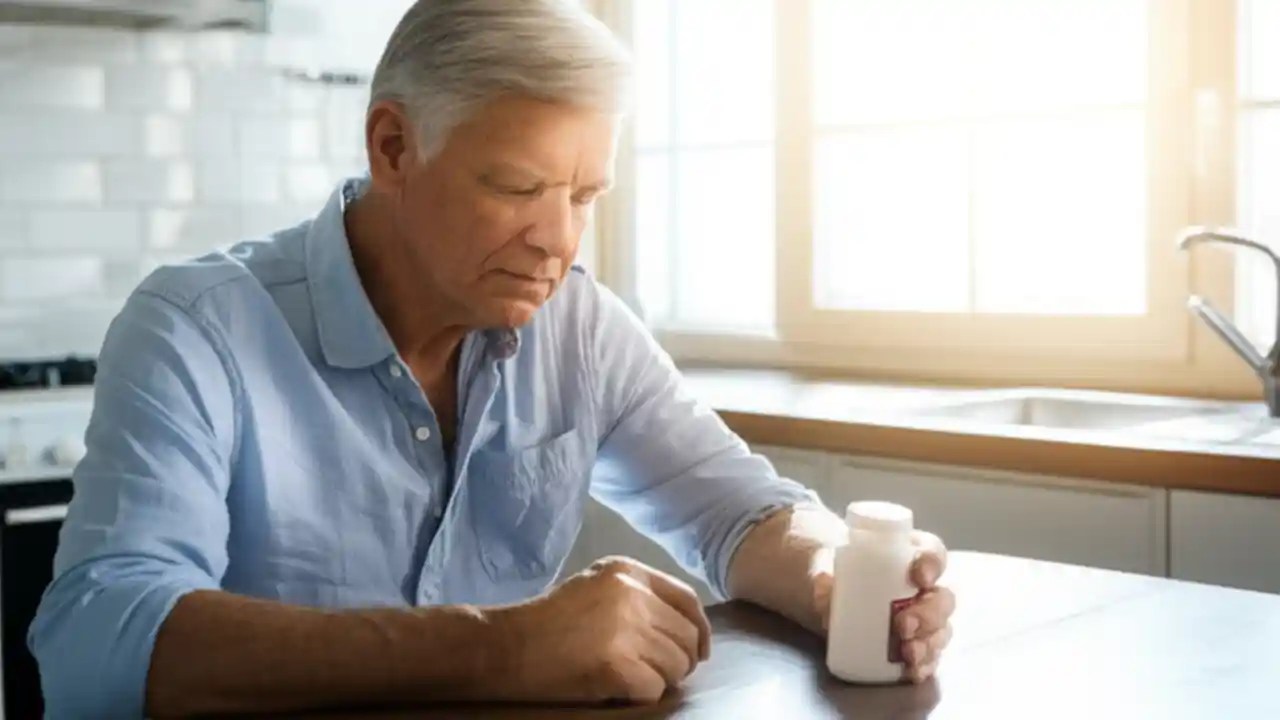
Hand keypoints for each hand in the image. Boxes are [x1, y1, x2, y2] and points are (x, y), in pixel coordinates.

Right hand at [491, 556, 711, 704]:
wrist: (507, 646)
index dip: (700, 630)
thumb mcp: (597, 587)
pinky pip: (655, 689)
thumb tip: (687, 627)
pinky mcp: (618, 664)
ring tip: (631, 679)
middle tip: (657, 673)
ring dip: (660, 680)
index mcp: (628, 570)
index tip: (699, 651)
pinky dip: (641, 696)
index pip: (687, 599)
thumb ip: (639, 596)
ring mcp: (627, 628)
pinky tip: (617, 689)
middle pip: (687, 636)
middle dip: (680, 661)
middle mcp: (632, 593)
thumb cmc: (550, 620)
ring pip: (676, 665)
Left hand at [811, 530, 955, 683]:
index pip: (933, 554)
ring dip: (928, 644)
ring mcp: (924, 620)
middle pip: (943, 600)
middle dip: (929, 615)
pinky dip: (924, 666)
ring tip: (908, 653)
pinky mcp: (915, 645)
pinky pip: (930, 657)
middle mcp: (925, 589)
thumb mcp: (826, 565)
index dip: (932, 565)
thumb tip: (823, 585)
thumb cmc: (838, 570)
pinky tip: (913, 672)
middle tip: (903, 625)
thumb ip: (823, 573)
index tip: (919, 576)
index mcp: (910, 557)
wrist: (831, 597)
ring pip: (940, 632)